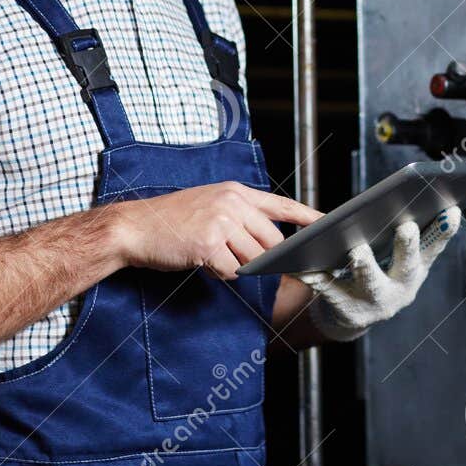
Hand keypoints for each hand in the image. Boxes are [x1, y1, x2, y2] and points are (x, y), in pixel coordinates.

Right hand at [110, 181, 320, 280]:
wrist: (136, 227)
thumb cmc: (173, 220)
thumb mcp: (211, 204)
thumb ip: (242, 217)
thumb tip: (271, 245)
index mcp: (237, 192)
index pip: (283, 204)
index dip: (309, 217)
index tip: (329, 225)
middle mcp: (233, 203)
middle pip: (272, 241)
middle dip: (262, 257)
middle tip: (236, 256)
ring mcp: (222, 222)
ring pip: (254, 259)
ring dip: (237, 265)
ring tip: (211, 253)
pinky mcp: (209, 244)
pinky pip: (231, 271)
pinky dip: (219, 273)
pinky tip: (201, 260)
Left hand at [299, 207, 460, 341]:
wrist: (355, 314)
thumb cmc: (380, 272)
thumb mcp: (399, 258)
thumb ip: (409, 235)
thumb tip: (411, 200)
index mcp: (416, 269)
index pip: (435, 247)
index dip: (445, 230)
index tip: (452, 209)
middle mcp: (401, 288)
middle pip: (407, 267)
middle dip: (408, 247)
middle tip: (407, 227)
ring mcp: (375, 302)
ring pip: (371, 282)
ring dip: (366, 265)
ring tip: (359, 249)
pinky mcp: (347, 310)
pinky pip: (330, 290)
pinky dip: (319, 277)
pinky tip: (308, 264)